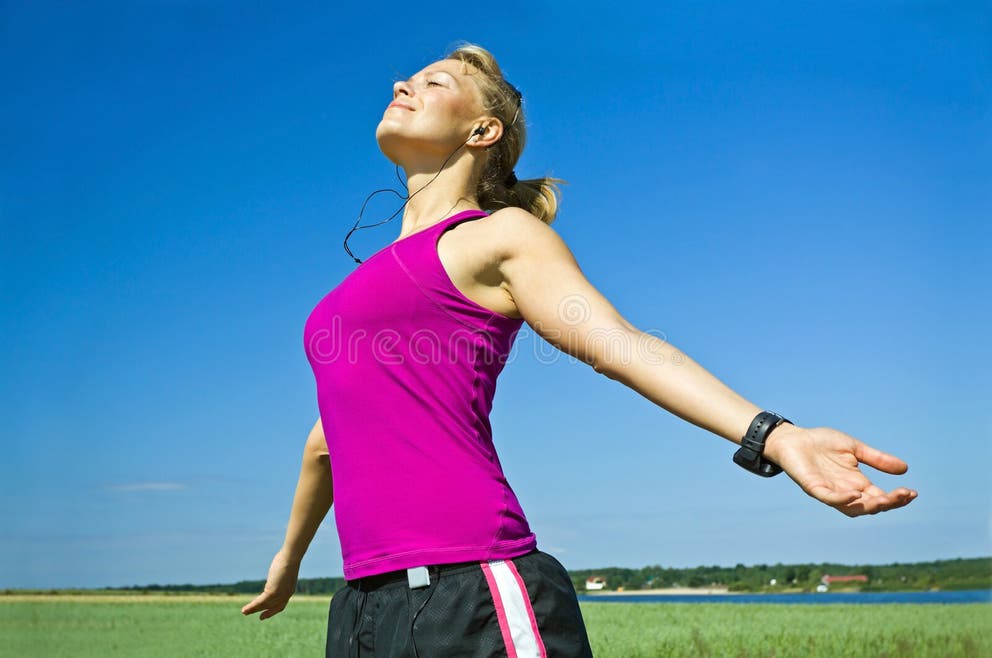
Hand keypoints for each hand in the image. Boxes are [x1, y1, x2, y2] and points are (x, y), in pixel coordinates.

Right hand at [241, 549, 300, 619]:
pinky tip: (244, 609)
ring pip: (264, 605)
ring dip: (253, 609)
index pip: (280, 605)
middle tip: (257, 617)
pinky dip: (251, 607)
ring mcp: (279, 594)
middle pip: (272, 607)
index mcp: (289, 590)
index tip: (264, 615)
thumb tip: (275, 573)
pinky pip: (260, 602)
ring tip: (244, 612)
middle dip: (263, 612)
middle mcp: (286, 595)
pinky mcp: (272, 592)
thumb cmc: (288, 558)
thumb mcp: (284, 570)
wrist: (291, 557)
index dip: (273, 611)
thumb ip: (279, 576)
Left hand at [763, 425, 917, 516]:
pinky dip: (842, 499)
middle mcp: (845, 490)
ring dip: (869, 506)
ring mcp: (829, 491)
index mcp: (856, 482)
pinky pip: (829, 498)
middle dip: (889, 503)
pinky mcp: (813, 487)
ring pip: (852, 508)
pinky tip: (855, 494)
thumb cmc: (820, 443)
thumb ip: (877, 459)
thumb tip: (905, 469)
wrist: (793, 438)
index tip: (913, 493)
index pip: (880, 497)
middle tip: (904, 495)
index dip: (897, 498)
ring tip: (885, 500)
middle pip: (870, 506)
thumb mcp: (854, 448)